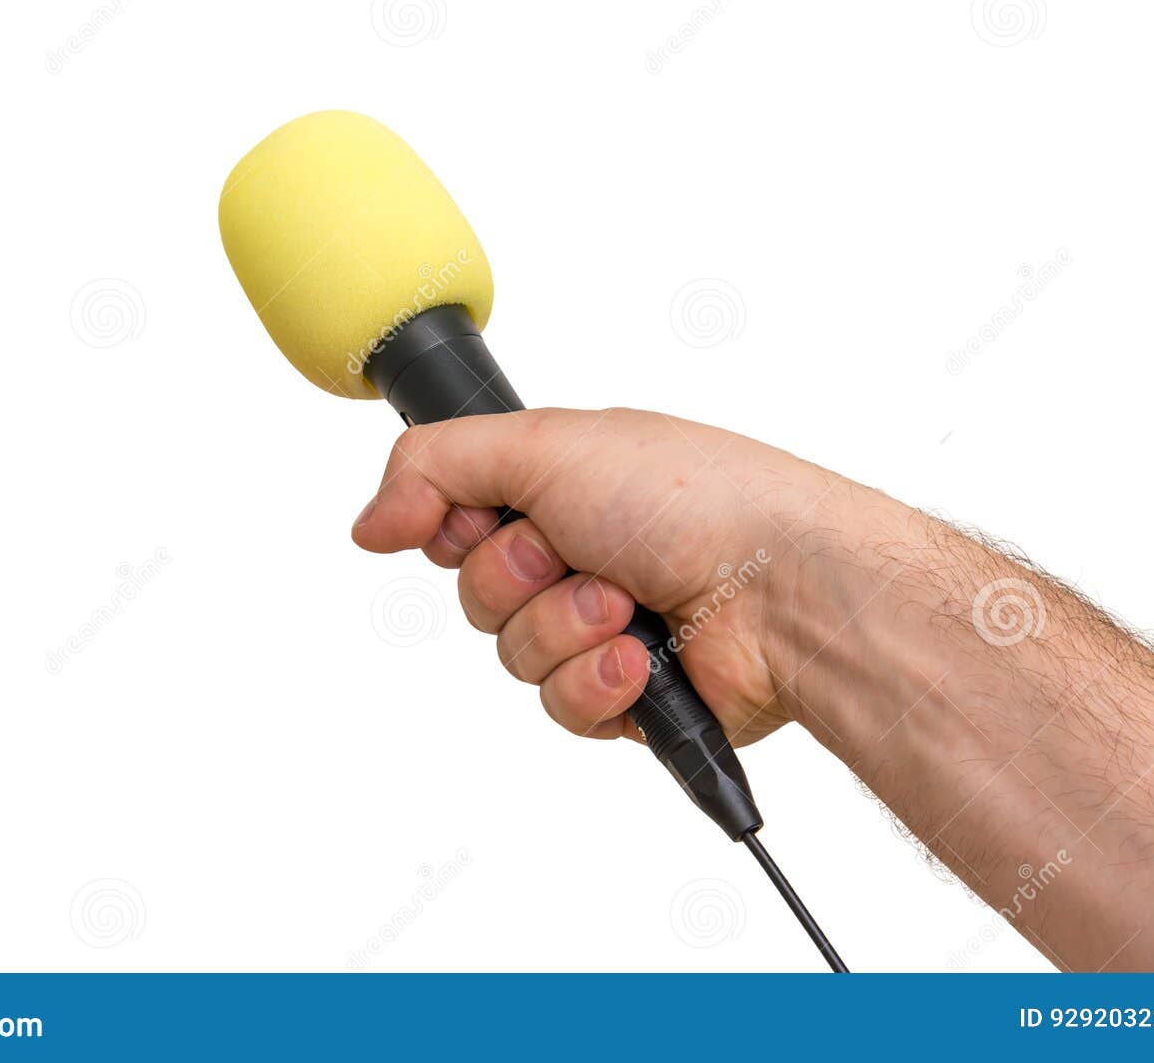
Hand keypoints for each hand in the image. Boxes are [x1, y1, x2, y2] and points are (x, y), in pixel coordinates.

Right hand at [351, 407, 836, 744]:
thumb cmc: (693, 497)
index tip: (482, 517)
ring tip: (625, 605)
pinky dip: (596, 682)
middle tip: (577, 553)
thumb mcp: (544, 444)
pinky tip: (640, 659)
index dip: (455, 525)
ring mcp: (604, 627)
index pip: (455, 518)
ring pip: (514, 656)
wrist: (784, 586)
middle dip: (518, 577)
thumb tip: (369, 519)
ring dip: (564, 628)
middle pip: (475, 594)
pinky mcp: (628, 695)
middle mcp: (580, 554)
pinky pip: (562, 709)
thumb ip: (436, 465)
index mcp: (563, 487)